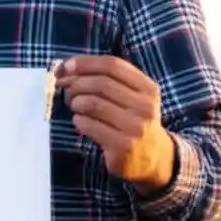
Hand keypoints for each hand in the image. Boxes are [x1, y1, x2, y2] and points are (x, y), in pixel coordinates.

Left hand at [51, 55, 175, 192]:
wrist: (153, 157)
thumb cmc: (134, 120)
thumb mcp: (134, 97)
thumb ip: (108, 79)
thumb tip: (67, 67)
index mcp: (148, 88)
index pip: (113, 65)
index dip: (85, 63)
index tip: (66, 66)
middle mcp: (145, 106)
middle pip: (101, 83)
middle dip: (77, 83)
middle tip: (67, 90)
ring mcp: (135, 127)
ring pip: (93, 103)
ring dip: (76, 102)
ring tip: (75, 105)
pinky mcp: (122, 146)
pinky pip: (89, 125)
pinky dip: (78, 120)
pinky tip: (80, 121)